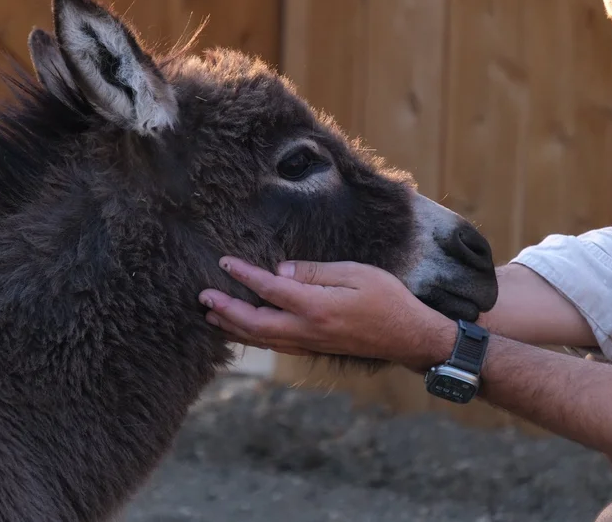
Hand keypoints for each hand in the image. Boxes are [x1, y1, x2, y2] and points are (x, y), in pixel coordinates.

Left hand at [199, 256, 455, 370]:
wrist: (409, 337)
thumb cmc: (388, 299)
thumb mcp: (356, 274)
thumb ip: (316, 273)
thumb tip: (281, 272)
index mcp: (317, 307)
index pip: (271, 290)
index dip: (245, 276)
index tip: (225, 263)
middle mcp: (307, 330)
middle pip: (255, 323)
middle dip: (226, 310)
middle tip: (203, 296)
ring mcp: (309, 343)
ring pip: (262, 339)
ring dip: (233, 328)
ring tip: (211, 316)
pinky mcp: (314, 349)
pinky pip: (275, 345)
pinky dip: (253, 339)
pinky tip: (242, 332)